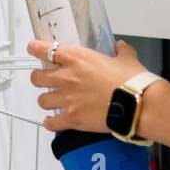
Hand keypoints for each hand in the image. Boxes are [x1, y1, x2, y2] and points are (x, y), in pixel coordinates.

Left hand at [27, 39, 147, 133]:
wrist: (137, 104)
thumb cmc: (131, 80)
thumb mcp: (126, 59)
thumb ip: (121, 51)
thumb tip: (121, 47)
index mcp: (76, 58)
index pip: (44, 49)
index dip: (34, 48)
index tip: (32, 48)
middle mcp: (66, 77)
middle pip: (36, 77)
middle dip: (39, 79)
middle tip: (45, 81)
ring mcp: (67, 99)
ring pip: (41, 100)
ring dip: (46, 101)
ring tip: (53, 102)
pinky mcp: (71, 118)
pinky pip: (51, 123)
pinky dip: (50, 123)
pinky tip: (53, 122)